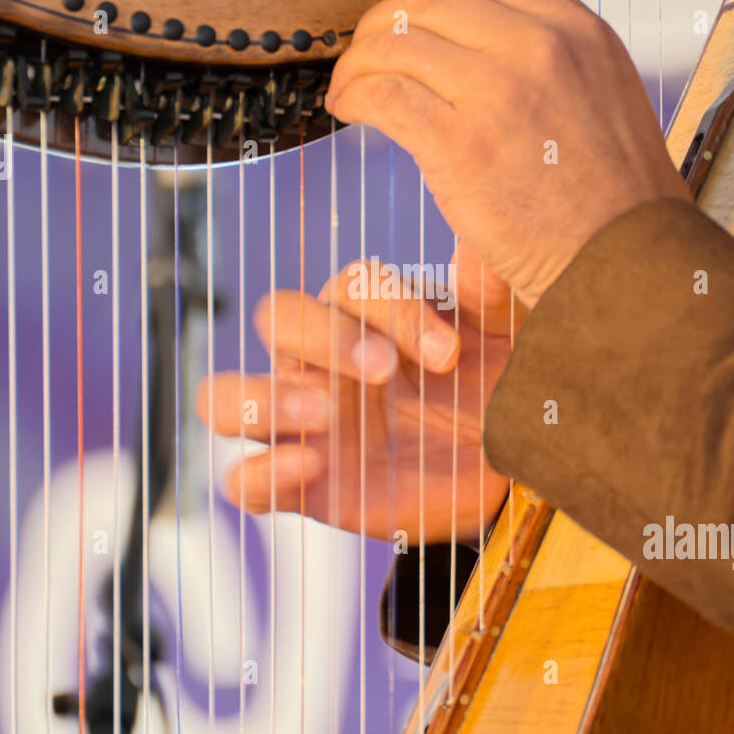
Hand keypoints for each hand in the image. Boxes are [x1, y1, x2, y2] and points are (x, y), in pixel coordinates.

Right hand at [196, 243, 513, 542]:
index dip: (396, 310)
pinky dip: (259, 474)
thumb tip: (483, 245)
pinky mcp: (304, 488)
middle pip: (278, 316)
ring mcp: (305, 425)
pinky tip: (310, 466)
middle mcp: (324, 362)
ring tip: (326, 415)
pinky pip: (241, 481)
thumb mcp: (509, 340)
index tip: (449, 355)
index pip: (353, 285)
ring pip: (224, 397)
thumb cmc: (498, 391)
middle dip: (325, 336)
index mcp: (370, 315)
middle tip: (384, 371)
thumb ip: (493, 292)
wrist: (509, 476)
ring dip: (264, 400)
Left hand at [325, 0, 689, 307]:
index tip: (414, 22)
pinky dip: (356, 96)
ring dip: (359, 62)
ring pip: (396, 42)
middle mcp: (540, 47)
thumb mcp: (605, 95)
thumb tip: (481, 49)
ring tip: (351, 89)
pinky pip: (385, 95)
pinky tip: (352, 112)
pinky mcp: (462, 145)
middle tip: (369, 54)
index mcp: (578, 30)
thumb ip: (551, 61)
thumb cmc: (615, 202)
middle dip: (384, 22)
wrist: (624, 262)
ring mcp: (499, 92)